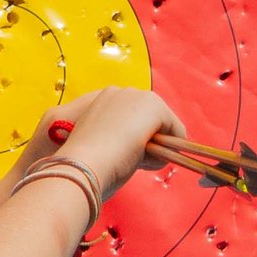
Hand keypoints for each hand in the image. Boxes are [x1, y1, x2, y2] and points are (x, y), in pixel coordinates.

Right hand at [10, 88, 183, 199]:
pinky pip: (177, 132)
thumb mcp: (98, 146)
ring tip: (133, 162)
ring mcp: (138, 96)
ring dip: (155, 148)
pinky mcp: (154, 107)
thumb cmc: (82, 164)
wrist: (80, 165)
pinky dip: (167, 151)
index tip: (122, 156)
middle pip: (151, 119)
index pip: (133, 118)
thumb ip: (116, 140)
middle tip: (129, 162)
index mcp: (102, 99)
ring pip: (164, 126)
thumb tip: (139, 151)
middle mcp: (121, 92)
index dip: (134, 140)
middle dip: (147, 142)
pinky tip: (144, 161)